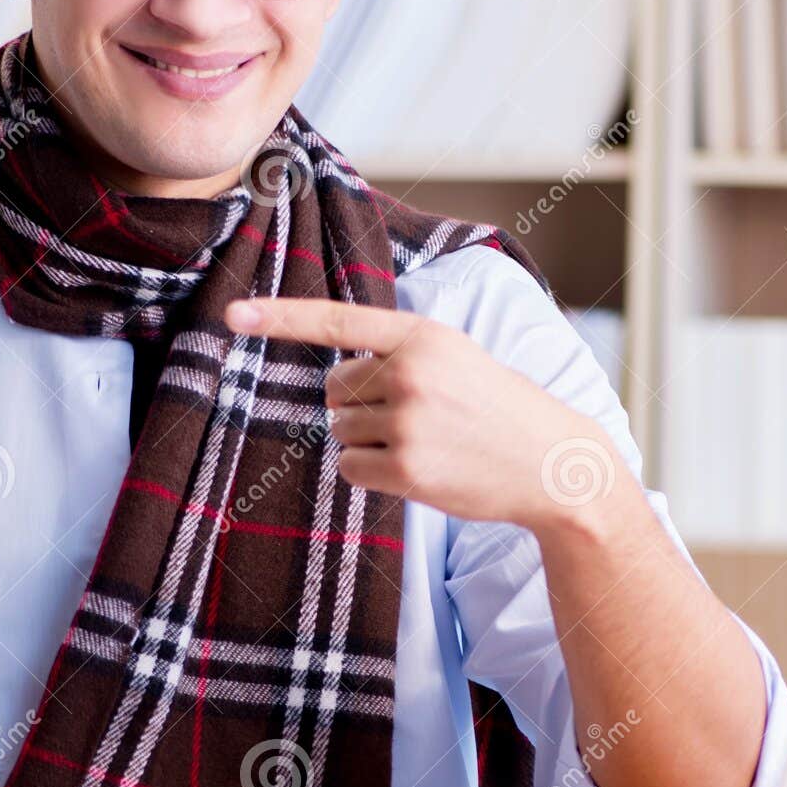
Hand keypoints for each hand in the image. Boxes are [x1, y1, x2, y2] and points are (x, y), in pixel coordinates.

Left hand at [224, 297, 627, 533]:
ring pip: (340, 429)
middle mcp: (411, 373)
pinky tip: (416, 468)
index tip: (233, 314)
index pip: (338, 320)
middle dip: (358, 403)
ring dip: (367, 439)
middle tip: (414, 414)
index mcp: (422, 335)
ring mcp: (409, 423)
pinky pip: (349, 467)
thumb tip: (333, 378)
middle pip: (332, 388)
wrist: (553, 463)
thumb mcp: (454, 355)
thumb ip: (397, 350)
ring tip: (424, 440)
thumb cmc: (495, 407)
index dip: (280, 317)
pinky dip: (370, 471)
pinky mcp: (407, 469)